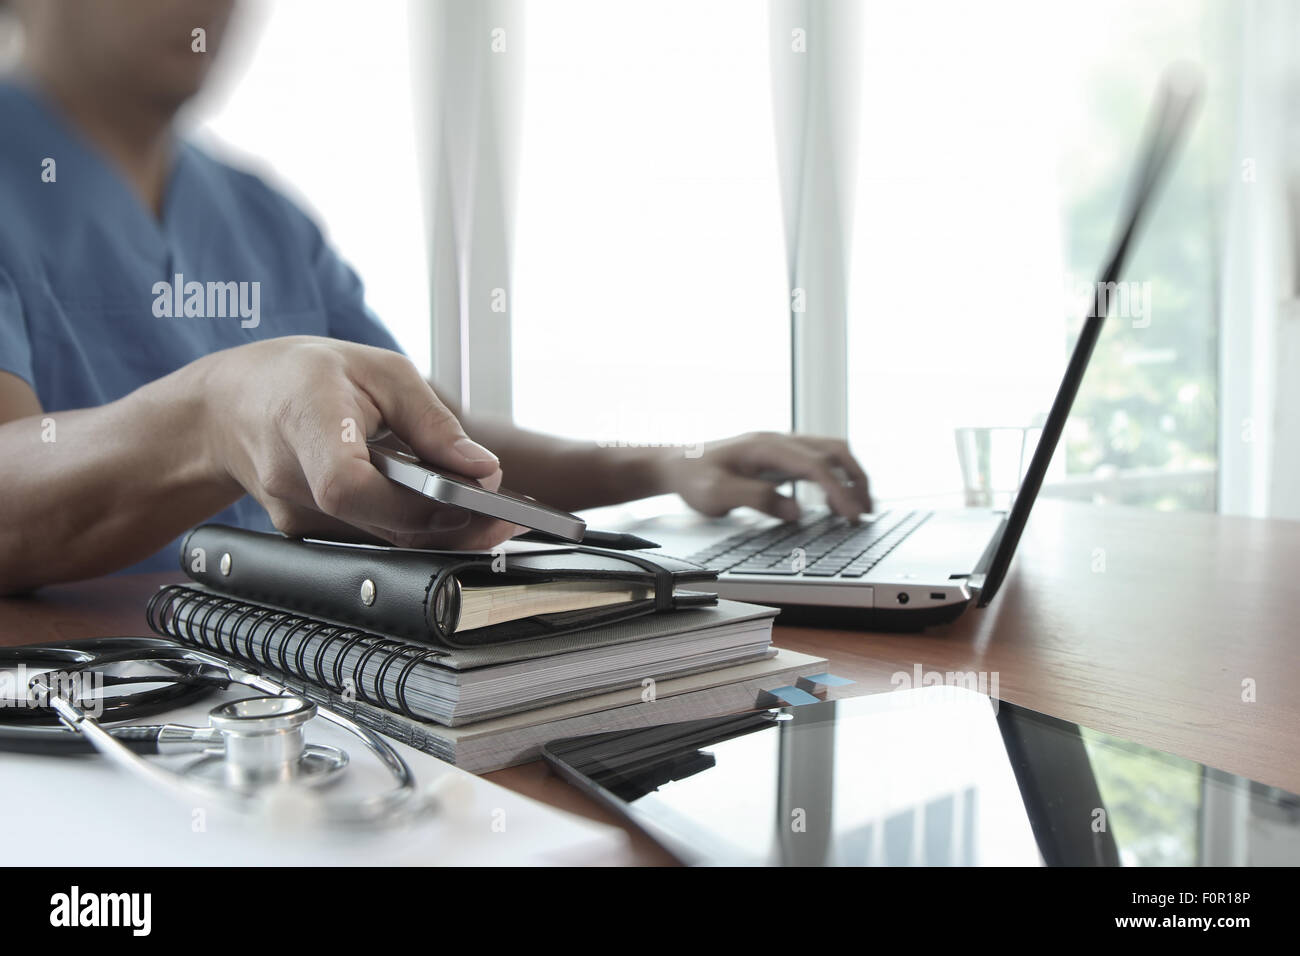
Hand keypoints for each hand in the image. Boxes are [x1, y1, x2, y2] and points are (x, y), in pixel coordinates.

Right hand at [197, 336, 518, 549]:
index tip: (467, 501)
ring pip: (380, 539)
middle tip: (506, 517)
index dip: (410, 504)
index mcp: (305, 426)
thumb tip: (483, 469)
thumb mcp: (380, 371)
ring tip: (487, 514)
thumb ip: (433, 422)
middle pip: (378, 523)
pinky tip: (445, 515)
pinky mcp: (307, 533)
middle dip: (450, 525)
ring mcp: (294, 517)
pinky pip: (370, 538)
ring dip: (438, 532)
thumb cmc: (305, 376)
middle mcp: (292, 481)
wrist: (234, 405)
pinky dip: (411, 529)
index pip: (347, 486)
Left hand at [656, 431, 870, 521]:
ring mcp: (782, 446)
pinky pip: (819, 460)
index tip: (852, 516)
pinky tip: (835, 500)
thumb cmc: (694, 479)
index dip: (838, 491)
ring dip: (850, 476)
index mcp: (766, 447)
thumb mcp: (717, 494)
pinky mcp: (781, 456)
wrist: (677, 465)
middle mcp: (779, 440)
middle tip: (866, 512)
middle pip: (834, 450)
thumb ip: (757, 499)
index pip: (815, 465)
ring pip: (831, 451)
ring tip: (859, 507)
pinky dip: (836, 477)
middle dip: (856, 479)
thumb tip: (796, 510)